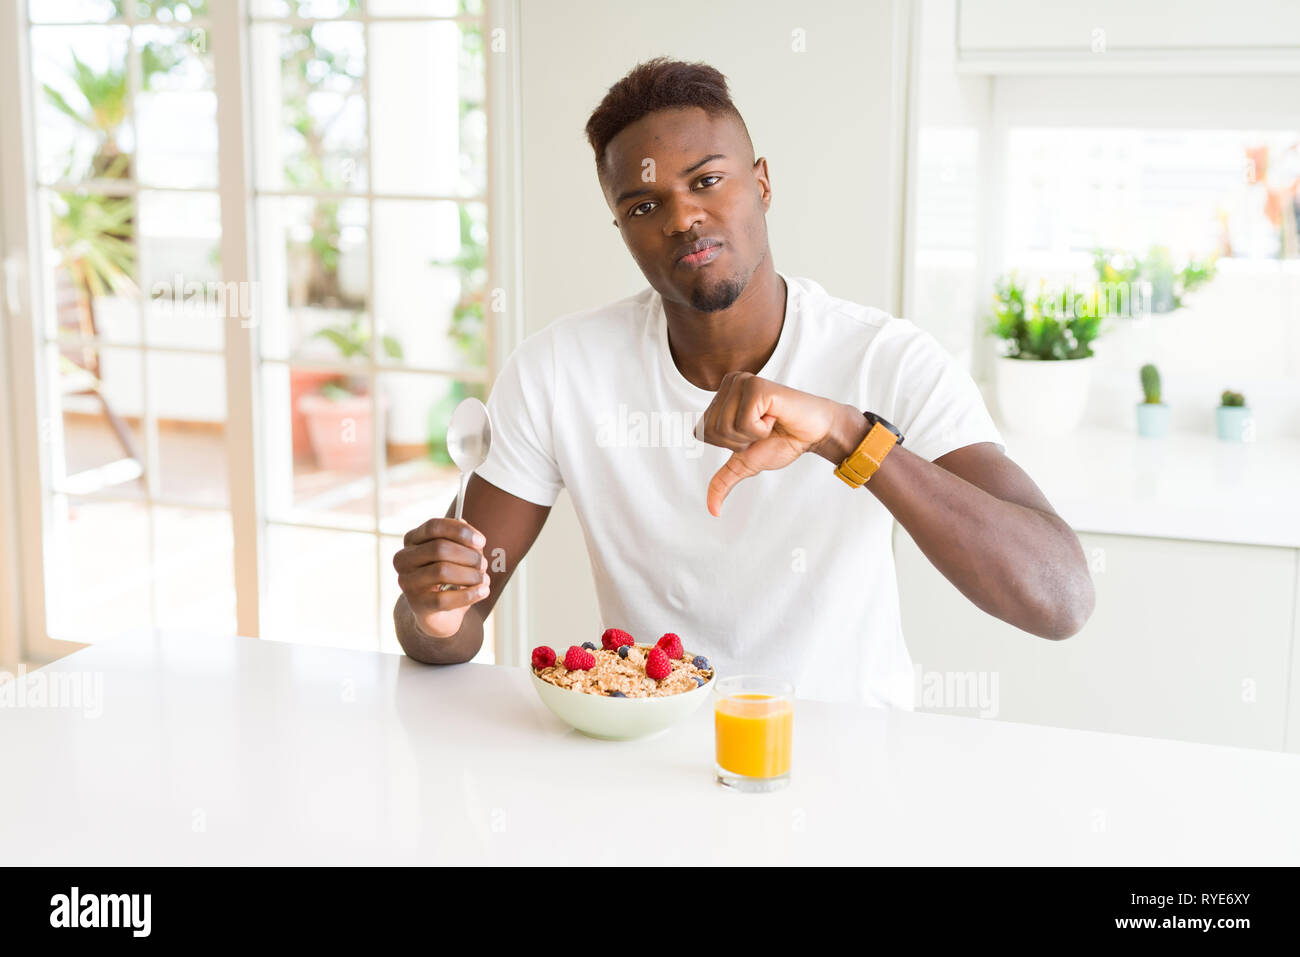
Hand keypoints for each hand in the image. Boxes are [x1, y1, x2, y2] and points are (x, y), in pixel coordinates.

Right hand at [393, 517, 490, 638]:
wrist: (441, 612)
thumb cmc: (450, 577)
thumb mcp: (458, 555)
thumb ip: (464, 544)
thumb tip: (475, 541)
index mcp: (412, 540)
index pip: (433, 527)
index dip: (460, 531)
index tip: (482, 541)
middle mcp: (404, 559)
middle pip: (439, 548)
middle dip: (468, 556)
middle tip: (483, 564)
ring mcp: (407, 582)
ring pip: (442, 571)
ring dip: (470, 575)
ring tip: (483, 578)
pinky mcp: (417, 604)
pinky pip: (444, 599)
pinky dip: (469, 594)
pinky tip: (482, 591)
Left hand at [694, 372, 846, 515]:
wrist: (814, 433)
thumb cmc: (782, 441)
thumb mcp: (745, 463)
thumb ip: (724, 481)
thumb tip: (713, 510)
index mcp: (720, 397)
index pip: (700, 432)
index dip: (728, 444)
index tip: (752, 434)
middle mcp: (728, 383)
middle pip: (711, 430)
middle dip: (739, 440)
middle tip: (762, 428)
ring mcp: (741, 381)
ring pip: (725, 426)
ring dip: (752, 434)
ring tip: (769, 421)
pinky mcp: (755, 385)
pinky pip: (743, 422)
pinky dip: (761, 429)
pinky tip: (774, 416)